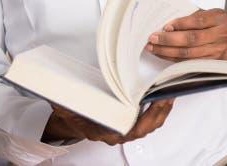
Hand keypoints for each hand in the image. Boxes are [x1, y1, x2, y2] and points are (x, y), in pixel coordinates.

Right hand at [44, 99, 174, 144]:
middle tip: (165, 96)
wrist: (76, 121)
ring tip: (170, 92)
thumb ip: (63, 105)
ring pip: (151, 124)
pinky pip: (152, 119)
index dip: (139, 121)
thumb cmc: (75, 115)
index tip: (145, 108)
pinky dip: (160, 108)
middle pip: (146, 127)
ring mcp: (128, 129)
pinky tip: (164, 95)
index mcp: (107, 132)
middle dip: (157, 112)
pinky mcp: (134, 122)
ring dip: (162, 110)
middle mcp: (120, 133)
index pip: (126, 130)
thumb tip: (56, 97)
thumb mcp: (66, 110)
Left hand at [146, 8, 226, 61]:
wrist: (224, 41)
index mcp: (219, 18)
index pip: (199, 21)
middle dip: (169, 39)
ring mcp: (217, 51)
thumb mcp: (205, 14)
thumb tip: (166, 25)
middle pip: (192, 39)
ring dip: (166, 50)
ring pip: (188, 53)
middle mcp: (221, 36)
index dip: (181, 23)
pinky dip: (171, 57)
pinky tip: (160, 53)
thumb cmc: (210, 24)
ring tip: (152, 46)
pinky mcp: (209, 64)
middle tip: (153, 37)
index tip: (165, 26)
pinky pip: (186, 62)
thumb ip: (190, 16)